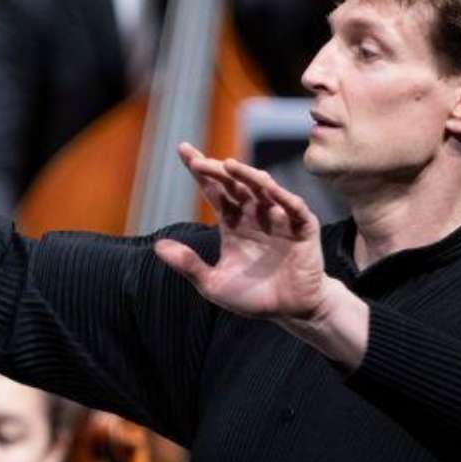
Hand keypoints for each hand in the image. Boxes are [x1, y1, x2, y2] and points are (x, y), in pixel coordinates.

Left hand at [155, 145, 333, 318]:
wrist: (290, 311)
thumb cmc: (253, 297)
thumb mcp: (214, 284)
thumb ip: (188, 265)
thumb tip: (157, 246)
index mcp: (233, 223)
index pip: (214, 190)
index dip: (200, 171)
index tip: (183, 150)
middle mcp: (255, 214)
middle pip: (234, 184)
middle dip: (217, 170)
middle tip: (198, 163)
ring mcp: (280, 218)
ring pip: (263, 188)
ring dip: (247, 175)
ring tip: (229, 166)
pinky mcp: (303, 227)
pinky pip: (293, 206)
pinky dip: (282, 195)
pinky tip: (268, 187)